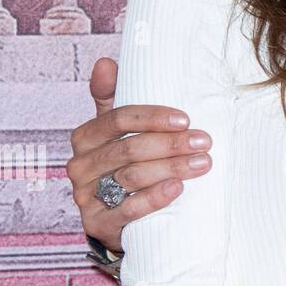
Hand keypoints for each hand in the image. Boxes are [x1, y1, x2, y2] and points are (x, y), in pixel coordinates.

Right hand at [68, 56, 213, 252]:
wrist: (119, 215)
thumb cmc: (124, 161)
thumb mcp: (118, 128)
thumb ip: (113, 96)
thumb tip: (105, 61)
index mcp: (85, 137)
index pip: (117, 119)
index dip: (153, 117)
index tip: (186, 119)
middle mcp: (80, 166)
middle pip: (129, 149)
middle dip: (171, 144)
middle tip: (205, 141)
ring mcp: (86, 197)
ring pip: (131, 177)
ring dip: (171, 168)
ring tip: (203, 163)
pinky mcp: (96, 224)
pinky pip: (127, 209)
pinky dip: (155, 198)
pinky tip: (178, 188)